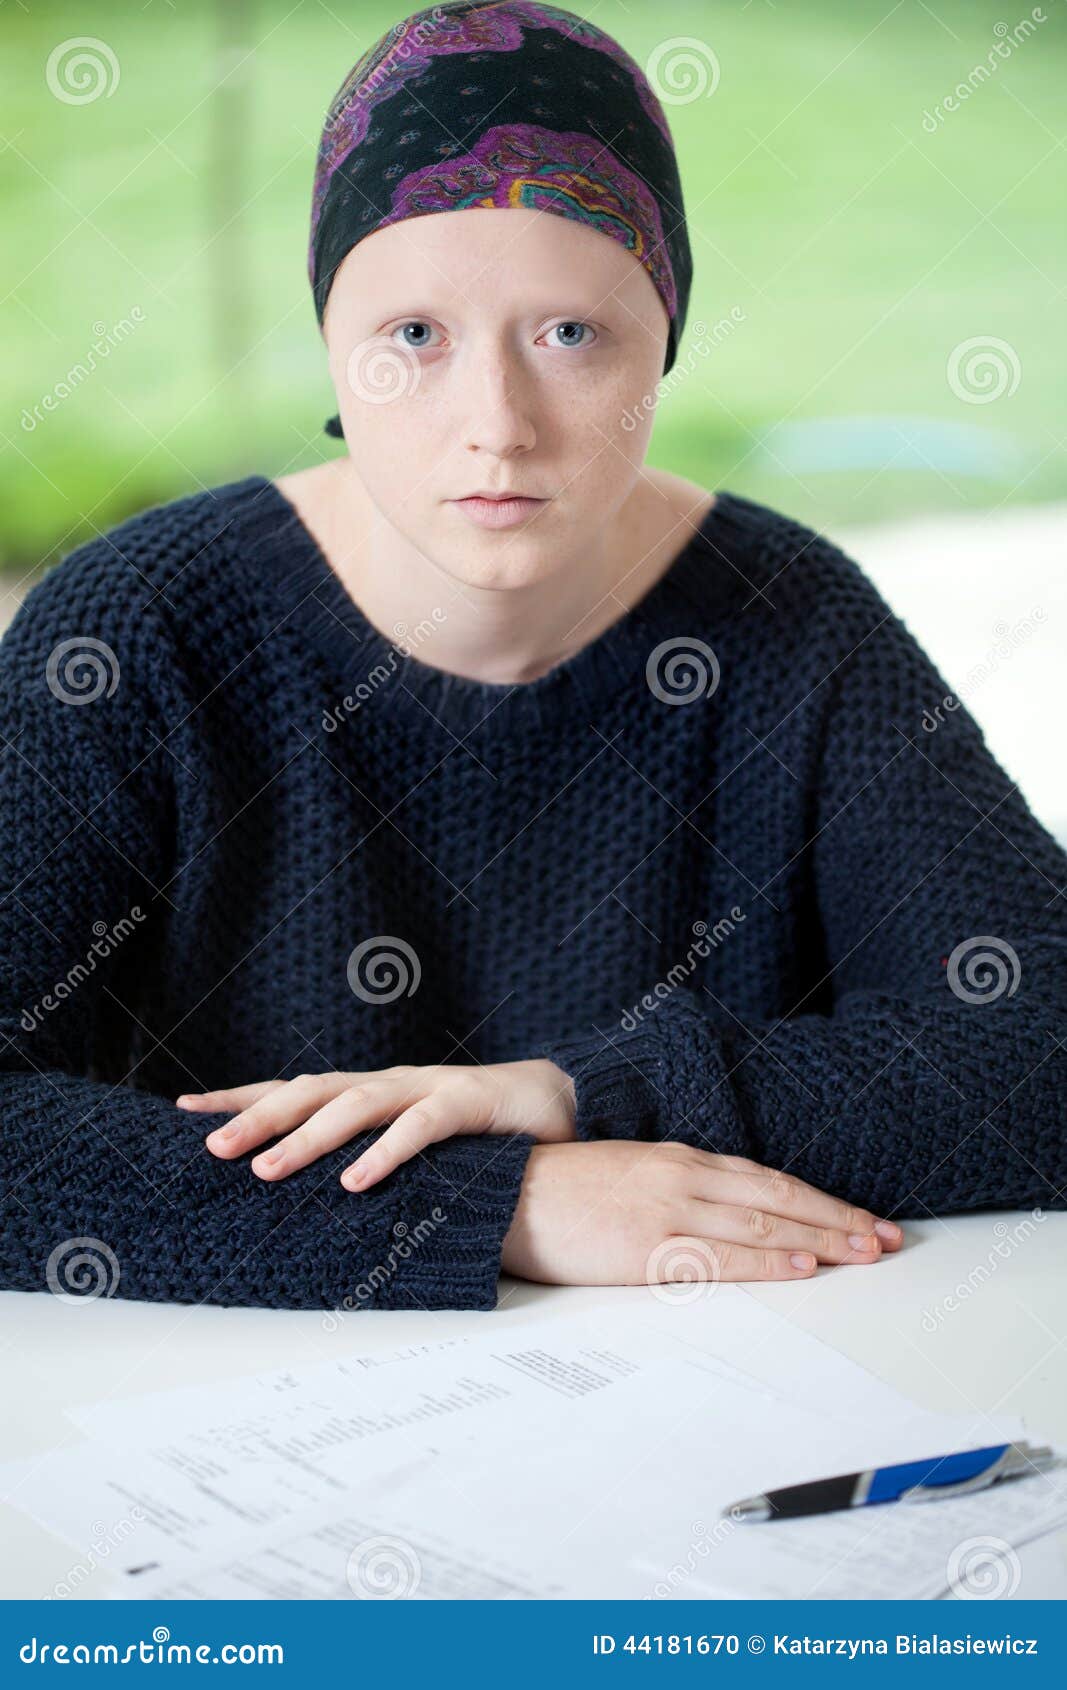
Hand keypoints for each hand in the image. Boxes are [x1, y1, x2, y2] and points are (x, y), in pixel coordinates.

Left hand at [178, 1060, 575, 1189]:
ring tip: (266, 1171)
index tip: (183, 1112)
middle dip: (258, 1117)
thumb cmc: (478, 1130)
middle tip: (212, 1149)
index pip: (293, 1089)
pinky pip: (419, 1126)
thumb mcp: (413, 1142)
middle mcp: (389, 1083)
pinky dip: (384, 1152)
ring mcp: (426, 1087)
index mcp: (370, 1091)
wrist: (561, 1100)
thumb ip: (372, 1158)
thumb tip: (311, 1202)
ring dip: (308, 1137)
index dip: (241, 1098)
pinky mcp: (466, 1102)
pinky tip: (355, 1181)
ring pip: (355, 1103)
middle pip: (310, 1090)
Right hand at [500, 1141, 903, 1284]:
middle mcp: (684, 1177)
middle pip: (780, 1198)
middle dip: (840, 1218)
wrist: (503, 1193)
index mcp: (680, 1158)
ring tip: (867, 1252)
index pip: (769, 1180)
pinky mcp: (646, 1247)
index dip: (821, 1200)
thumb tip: (728, 1211)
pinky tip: (802, 1267)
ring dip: (822, 1239)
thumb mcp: (631, 1172)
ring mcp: (667, 1211)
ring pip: (762, 1226)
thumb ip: (680, 1186)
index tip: (863, 1218)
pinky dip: (768, 1262)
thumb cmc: (561, 1189)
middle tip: (889, 1238)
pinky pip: (720, 1257)